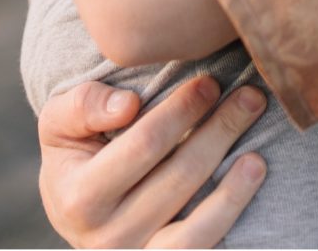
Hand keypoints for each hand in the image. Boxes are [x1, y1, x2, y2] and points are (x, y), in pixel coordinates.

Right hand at [39, 77, 266, 248]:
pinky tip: (251, 176)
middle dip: (218, 131)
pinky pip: (203, 246)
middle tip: (249, 97)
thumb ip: (84, 105)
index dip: (181, 111)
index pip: (144, 145)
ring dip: (235, 180)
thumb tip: (129, 105)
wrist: (71, 212)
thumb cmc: (71, 154)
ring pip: (197, 221)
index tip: (209, 83)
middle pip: (179, 177)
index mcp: (80, 197)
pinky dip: (230, 212)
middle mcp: (109, 237)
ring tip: (259, 144)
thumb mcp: (59, 122)